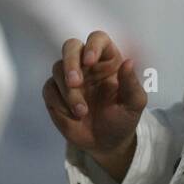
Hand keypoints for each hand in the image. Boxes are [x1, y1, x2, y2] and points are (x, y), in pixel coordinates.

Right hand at [42, 31, 145, 179]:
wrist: (107, 143)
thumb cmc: (123, 119)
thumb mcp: (134, 103)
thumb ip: (131, 83)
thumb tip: (128, 62)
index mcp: (108, 61)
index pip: (98, 40)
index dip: (92, 45)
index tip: (89, 61)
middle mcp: (87, 65)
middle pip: (71, 46)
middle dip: (70, 62)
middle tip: (75, 83)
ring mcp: (69, 78)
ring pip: (58, 68)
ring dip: (67, 91)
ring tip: (81, 111)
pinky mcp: (56, 93)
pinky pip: (49, 89)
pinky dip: (58, 101)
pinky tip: (72, 115)